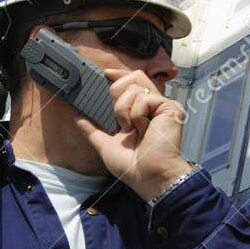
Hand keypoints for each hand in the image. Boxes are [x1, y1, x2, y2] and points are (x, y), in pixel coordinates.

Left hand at [76, 67, 193, 201]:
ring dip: (124, 111)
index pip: (131, 83)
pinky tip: (142, 129)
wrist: (147, 175)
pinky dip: (137, 115)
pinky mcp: (170, 108)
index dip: (119, 75)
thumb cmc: (132, 166)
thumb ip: (93, 130)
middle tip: (119, 116)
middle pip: (135, 77)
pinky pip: (145, 99)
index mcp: (140, 112)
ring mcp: (162, 106)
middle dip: (118, 92)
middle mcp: (153, 106)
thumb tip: (79, 119)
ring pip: (135, 88)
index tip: (104, 73)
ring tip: (131, 129)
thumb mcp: (106, 145)